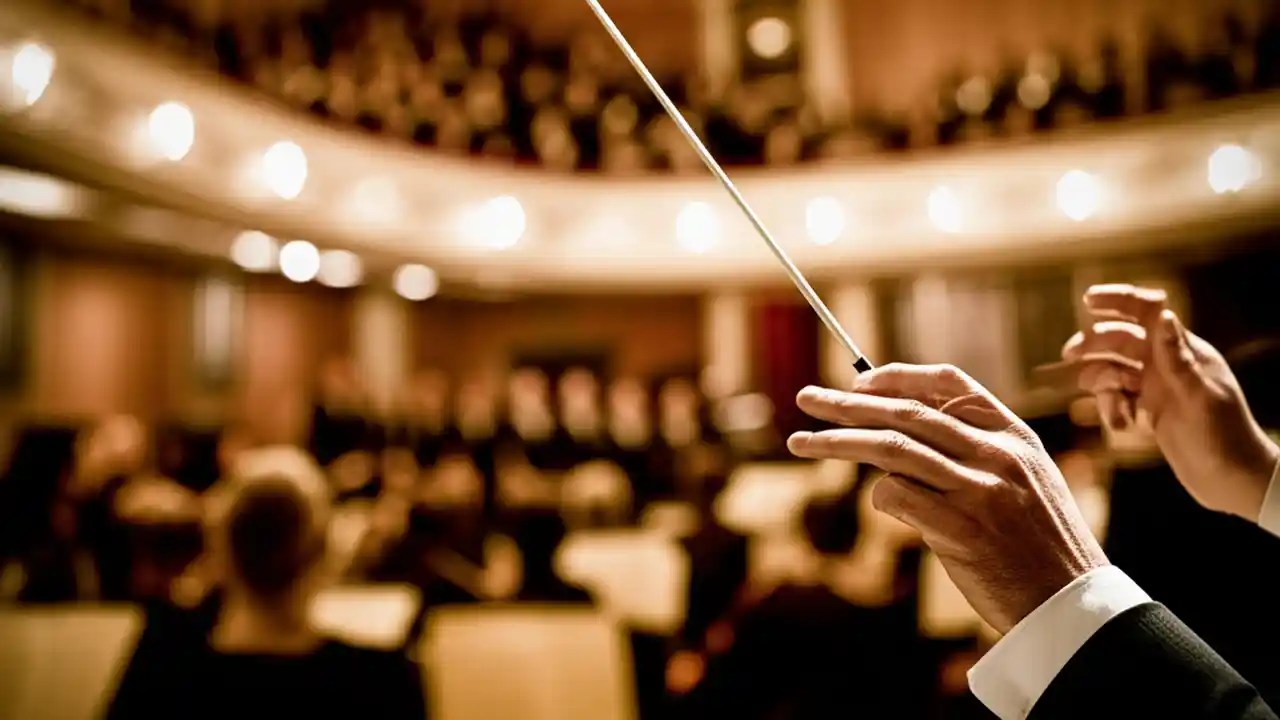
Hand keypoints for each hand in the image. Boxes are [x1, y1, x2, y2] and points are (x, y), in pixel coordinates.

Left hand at [787, 364, 1106, 633]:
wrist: (1070, 605)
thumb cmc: (1036, 542)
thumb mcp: (1024, 479)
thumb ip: (974, 449)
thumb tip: (896, 428)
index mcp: (1015, 435)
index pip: (949, 383)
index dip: (898, 376)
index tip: (858, 381)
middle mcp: (998, 455)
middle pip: (907, 413)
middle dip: (849, 404)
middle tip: (807, 399)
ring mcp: (979, 491)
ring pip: (891, 450)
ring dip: (838, 443)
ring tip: (800, 442)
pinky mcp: (960, 530)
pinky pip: (897, 497)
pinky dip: (880, 496)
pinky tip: (884, 504)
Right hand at [1063, 284, 1279, 520]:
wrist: (1232, 479)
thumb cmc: (1225, 435)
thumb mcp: (1200, 395)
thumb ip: (1177, 357)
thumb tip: (1164, 314)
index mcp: (1182, 351)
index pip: (1148, 312)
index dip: (1119, 300)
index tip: (1088, 299)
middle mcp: (1166, 364)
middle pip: (1120, 339)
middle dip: (1094, 344)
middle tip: (1069, 353)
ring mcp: (1156, 387)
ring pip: (1113, 369)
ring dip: (1100, 382)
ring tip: (1111, 407)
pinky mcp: (1149, 410)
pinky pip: (1117, 398)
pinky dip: (1111, 408)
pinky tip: (1122, 426)